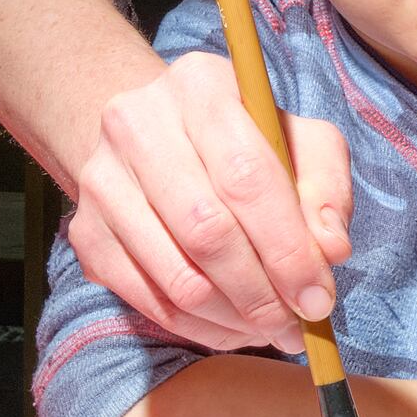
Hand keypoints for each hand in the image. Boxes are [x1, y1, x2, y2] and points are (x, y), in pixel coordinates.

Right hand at [68, 49, 352, 351]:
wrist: (154, 133)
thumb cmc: (243, 138)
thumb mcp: (297, 138)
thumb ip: (324, 185)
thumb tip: (331, 249)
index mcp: (201, 87)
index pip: (247, 176)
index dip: (287, 247)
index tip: (318, 297)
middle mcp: (138, 124)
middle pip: (206, 230)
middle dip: (261, 293)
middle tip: (295, 327)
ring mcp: (102, 180)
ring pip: (175, 275)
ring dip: (231, 318)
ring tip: (269, 330)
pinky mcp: (86, 232)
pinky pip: (146, 299)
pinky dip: (196, 327)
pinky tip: (230, 328)